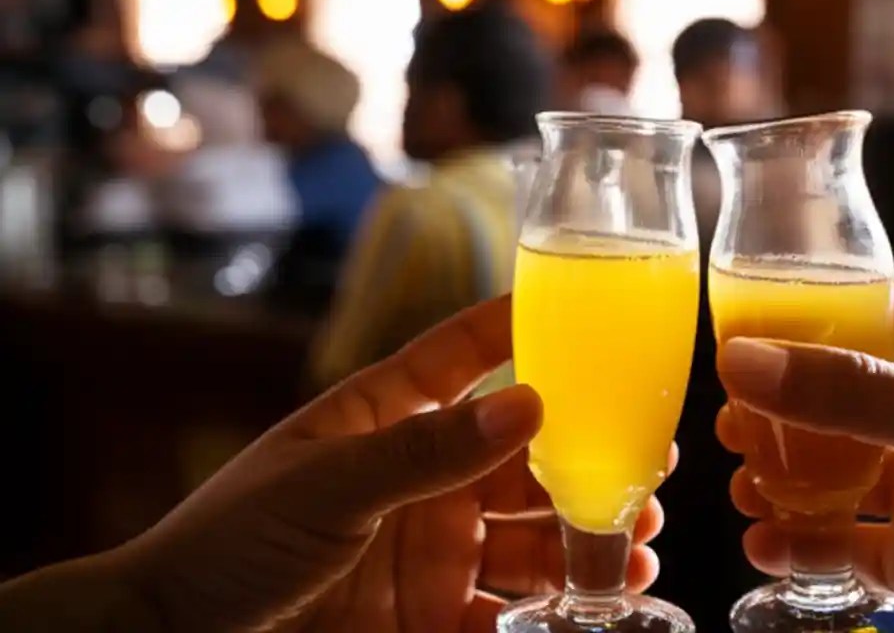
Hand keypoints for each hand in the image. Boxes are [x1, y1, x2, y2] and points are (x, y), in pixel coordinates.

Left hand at [115, 296, 662, 631]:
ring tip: (639, 543)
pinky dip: (556, 608)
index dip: (520, 326)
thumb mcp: (328, 485)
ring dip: (584, 536)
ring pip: (529, 534)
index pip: (464, 355)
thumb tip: (528, 404)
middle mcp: (421, 477)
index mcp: (388, 418)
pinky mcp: (432, 613)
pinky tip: (598, 604)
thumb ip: (426, 451)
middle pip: (520, 455)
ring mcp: (430, 546)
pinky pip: (509, 608)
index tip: (588, 305)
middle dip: (585, 459)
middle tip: (648, 466)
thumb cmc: (230, 541)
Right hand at [717, 280, 893, 632]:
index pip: (880, 314)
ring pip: (836, 476)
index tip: (741, 327)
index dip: (810, 315)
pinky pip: (848, 547)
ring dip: (782, 480)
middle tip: (728, 420)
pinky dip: (802, 546)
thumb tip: (746, 359)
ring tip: (741, 485)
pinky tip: (767, 544)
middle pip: (843, 400)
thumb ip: (860, 396)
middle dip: (781, 410)